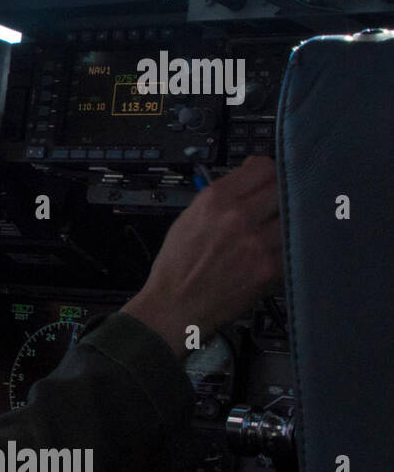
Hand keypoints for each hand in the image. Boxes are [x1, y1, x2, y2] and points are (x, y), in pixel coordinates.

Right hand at [121, 156, 282, 358]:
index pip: (265, 167)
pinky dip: (289, 245)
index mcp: (215, 199)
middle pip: (284, 187)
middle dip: (280, 195)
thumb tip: (249, 180)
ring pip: (295, 215)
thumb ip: (221, 196)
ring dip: (287, 221)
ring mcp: (257, 242)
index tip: (267, 181)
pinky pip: (295, 245)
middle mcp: (237, 216)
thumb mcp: (189, 217)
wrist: (175, 304)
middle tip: (275, 206)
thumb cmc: (179, 264)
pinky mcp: (270, 267)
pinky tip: (277, 250)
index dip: (269, 174)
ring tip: (275, 231)